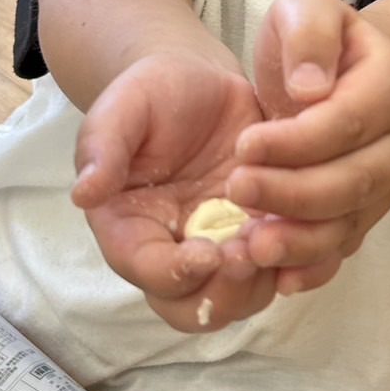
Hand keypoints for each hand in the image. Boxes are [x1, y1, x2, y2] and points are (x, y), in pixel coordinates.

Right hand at [72, 51, 283, 331]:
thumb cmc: (153, 94)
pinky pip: (281, 269)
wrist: (200, 82)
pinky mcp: (260, 233)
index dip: (175, 274)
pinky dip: (298, 260)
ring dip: (262, 280)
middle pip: (192, 308)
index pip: (145, 271)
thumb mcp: (123, 108)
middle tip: (247, 254)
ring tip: (278, 235)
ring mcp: (220, 246)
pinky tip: (306, 226)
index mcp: (130, 228)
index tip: (206, 253)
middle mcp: (174, 250)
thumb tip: (83, 193)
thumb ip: (103, 147)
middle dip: (222, 294)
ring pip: (240, 298)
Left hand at [229, 0, 389, 289]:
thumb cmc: (316, 43)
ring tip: (252, 247)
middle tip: (236, 190)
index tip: (244, 144)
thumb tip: (310, 88)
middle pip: (353, 180)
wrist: (343, 73)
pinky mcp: (364, 214)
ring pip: (351, 222)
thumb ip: (309, 35)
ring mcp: (386, 184)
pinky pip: (345, 247)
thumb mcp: (308, 11)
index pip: (347, 122)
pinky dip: (314, 267)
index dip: (297, 140)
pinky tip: (278, 280)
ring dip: (302, 241)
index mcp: (389, 86)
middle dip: (293, 193)